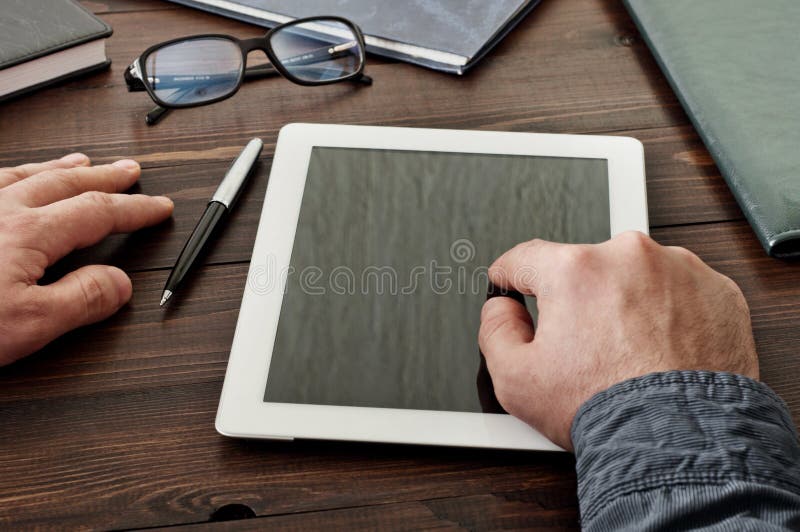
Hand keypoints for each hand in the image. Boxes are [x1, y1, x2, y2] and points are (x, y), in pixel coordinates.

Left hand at [0, 153, 172, 365]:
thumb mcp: (29, 326)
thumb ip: (82, 300)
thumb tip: (119, 283)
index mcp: (27, 233)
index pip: (98, 212)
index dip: (134, 208)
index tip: (157, 207)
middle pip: (65, 183)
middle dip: (104, 176)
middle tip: (129, 170)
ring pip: (23, 174)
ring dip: (60, 168)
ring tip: (81, 163)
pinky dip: (10, 174)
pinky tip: (10, 179)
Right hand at [478, 231, 757, 450]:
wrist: (679, 442)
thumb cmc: (604, 409)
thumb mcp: (515, 379)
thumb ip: (495, 330)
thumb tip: (501, 308)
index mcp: (574, 270)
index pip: (526, 257)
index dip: (510, 276)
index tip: (512, 287)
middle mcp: (627, 256)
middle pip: (584, 267)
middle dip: (577, 299)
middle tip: (582, 345)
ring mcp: (678, 269)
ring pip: (633, 275)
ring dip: (625, 301)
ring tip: (628, 352)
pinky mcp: (717, 290)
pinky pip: (679, 290)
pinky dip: (668, 312)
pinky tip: (661, 349)